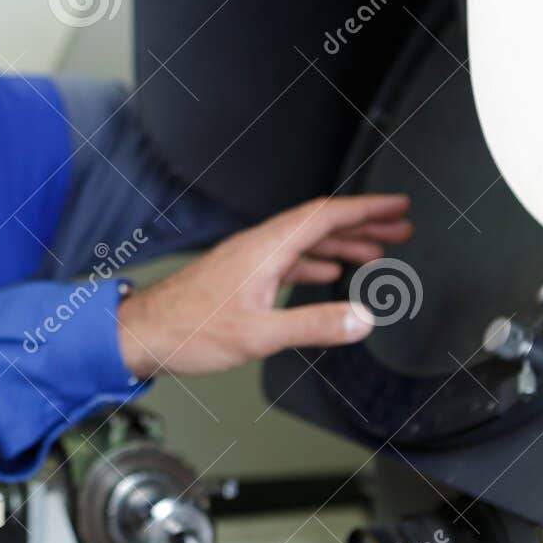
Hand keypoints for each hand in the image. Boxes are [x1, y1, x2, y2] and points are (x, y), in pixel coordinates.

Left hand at [117, 194, 413, 378]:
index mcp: (265, 249)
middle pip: (319, 224)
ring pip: (304, 242)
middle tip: (400, 227)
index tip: (398, 207)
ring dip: (341, 244)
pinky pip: (288, 260)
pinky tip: (328, 275)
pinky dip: (315, 263)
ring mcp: (247, 260)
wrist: (142, 333)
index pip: (325, 216)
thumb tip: (362, 319)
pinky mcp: (240, 276)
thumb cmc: (189, 331)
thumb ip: (313, 326)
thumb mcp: (259, 335)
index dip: (366, 210)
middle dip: (362, 224)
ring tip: (375, 252)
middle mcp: (257, 246)